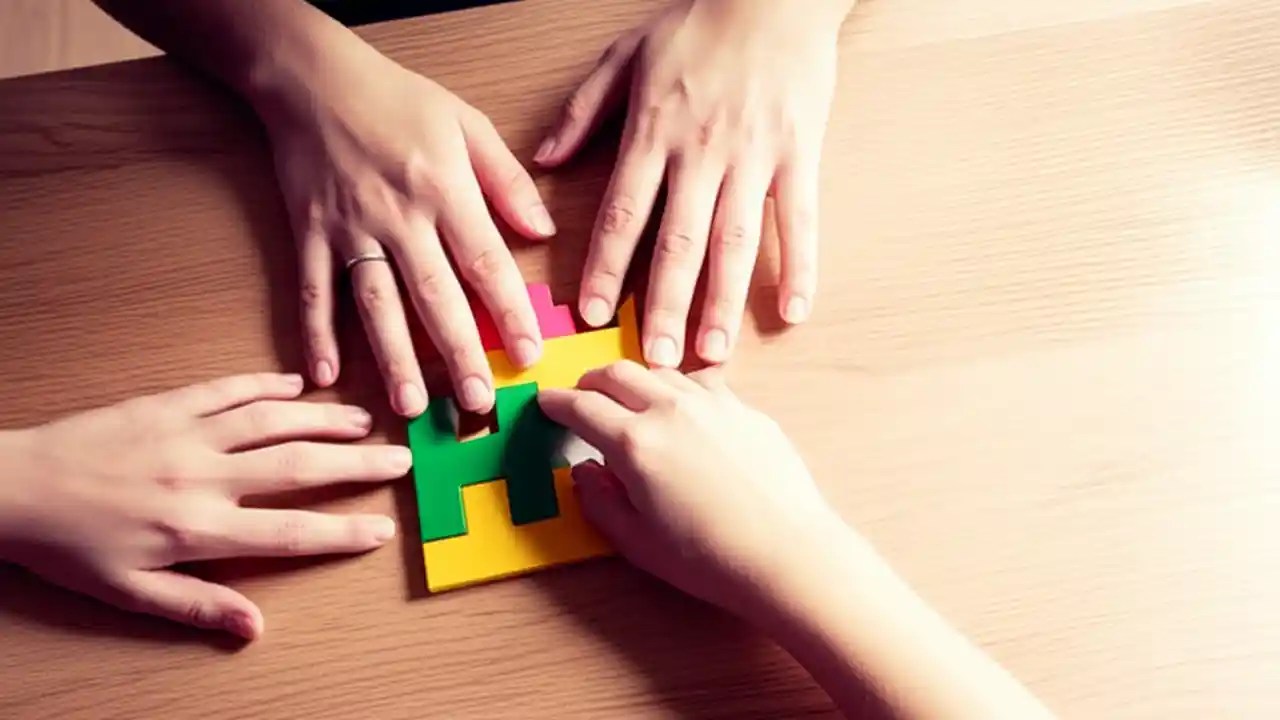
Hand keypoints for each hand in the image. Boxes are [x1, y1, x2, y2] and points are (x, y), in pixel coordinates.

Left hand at [0, 373, 409, 639]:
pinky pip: (227, 389)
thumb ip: (197, 606)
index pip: (291, 531)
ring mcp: (188, 434)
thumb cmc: (67, 546)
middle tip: (400, 458)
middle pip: (300, 466)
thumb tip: (254, 628)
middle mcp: (205, 476)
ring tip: (364, 419)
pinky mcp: (167, 405)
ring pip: (274, 421)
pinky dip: (266, 385)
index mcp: (199, 528)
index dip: (343, 531)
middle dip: (358, 462)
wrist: (11, 487)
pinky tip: (297, 385)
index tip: (380, 528)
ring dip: (325, 419)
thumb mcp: (129, 593)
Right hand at [263, 41, 554, 415]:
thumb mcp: (467, 123)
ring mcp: (350, 229)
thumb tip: (544, 231)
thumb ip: (507, 180)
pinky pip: (314, 290)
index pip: (484, 261)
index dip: (508, 311)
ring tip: (411, 405)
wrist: (312, 77)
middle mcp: (398, 216)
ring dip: (393, 357)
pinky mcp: (310, 234)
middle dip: (458, 352)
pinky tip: (325, 375)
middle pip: (433, 294)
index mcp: (444, 190)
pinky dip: (315, 334)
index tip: (529, 354)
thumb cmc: (396, 98)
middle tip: (477, 401)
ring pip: (374, 303)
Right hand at [537, 361, 843, 618]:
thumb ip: (600, 500)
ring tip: (630, 402)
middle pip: (616, 373)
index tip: (545, 404)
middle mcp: (670, 410)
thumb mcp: (637, 542)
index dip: (555, 402)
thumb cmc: (710, 558)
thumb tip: (584, 471)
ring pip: (660, 372)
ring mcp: (712, 404)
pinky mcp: (745, 410)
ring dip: (635, 380)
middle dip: (590, 381)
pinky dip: (678, 388)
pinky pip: (702, 382)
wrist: (788, 554)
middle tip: (581, 397)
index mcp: (634, 442)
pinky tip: (681, 409)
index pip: (580, 406)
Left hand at [538, 0, 849, 365]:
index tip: (591, 314)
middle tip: (657, 359)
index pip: (623, 212)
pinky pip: (800, 220)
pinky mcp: (800, 155)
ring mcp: (754, 157)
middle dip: (665, 305)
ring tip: (712, 353)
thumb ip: (583, 112)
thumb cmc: (697, 22)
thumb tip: (544, 161)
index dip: (605, 267)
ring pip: (736, 242)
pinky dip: (800, 267)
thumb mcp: (624, 55)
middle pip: (679, 242)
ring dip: (723, 302)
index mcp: (654, 132)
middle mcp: (702, 153)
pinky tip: (794, 312)